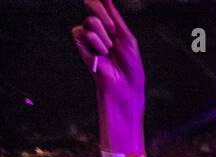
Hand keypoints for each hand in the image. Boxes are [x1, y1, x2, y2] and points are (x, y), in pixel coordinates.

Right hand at [72, 0, 143, 115]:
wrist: (125, 83)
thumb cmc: (130, 64)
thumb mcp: (127, 38)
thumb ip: (115, 17)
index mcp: (110, 23)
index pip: (100, 3)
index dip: (101, 0)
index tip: (106, 2)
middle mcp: (98, 27)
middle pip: (90, 3)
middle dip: (104, 15)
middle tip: (113, 31)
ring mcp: (88, 35)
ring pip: (90, 21)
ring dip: (104, 37)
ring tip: (109, 50)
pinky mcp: (81, 45)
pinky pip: (83, 34)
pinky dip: (96, 44)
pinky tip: (101, 54)